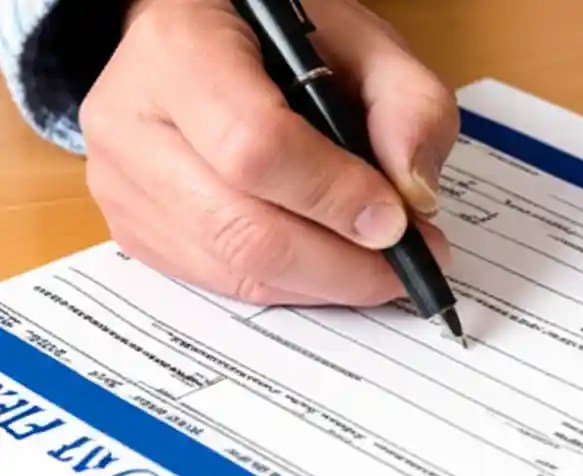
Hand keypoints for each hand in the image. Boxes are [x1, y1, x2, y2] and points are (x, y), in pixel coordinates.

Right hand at [81, 0, 456, 305]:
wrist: (203, 39)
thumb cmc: (281, 38)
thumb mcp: (362, 42)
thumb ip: (407, 105)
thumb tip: (414, 197)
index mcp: (180, 49)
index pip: (254, 148)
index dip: (335, 196)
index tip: (397, 219)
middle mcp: (132, 121)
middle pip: (242, 229)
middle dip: (342, 263)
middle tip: (406, 265)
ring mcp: (122, 184)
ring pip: (234, 268)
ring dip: (325, 282)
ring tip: (379, 265)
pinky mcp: (135, 230)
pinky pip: (224, 283)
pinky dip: (293, 285)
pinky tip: (331, 262)